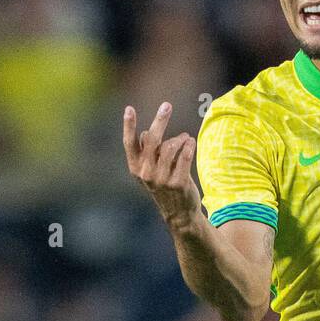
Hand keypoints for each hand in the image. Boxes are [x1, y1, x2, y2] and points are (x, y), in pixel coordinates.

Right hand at [123, 102, 202, 232]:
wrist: (180, 215)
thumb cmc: (165, 187)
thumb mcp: (151, 171)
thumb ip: (147, 153)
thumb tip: (146, 133)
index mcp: (136, 168)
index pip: (130, 143)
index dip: (129, 126)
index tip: (129, 109)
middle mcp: (146, 174)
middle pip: (152, 139)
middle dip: (160, 120)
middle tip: (167, 105)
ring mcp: (162, 179)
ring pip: (171, 146)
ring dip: (180, 138)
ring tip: (186, 138)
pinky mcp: (179, 183)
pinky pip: (185, 155)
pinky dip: (188, 145)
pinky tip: (190, 142)